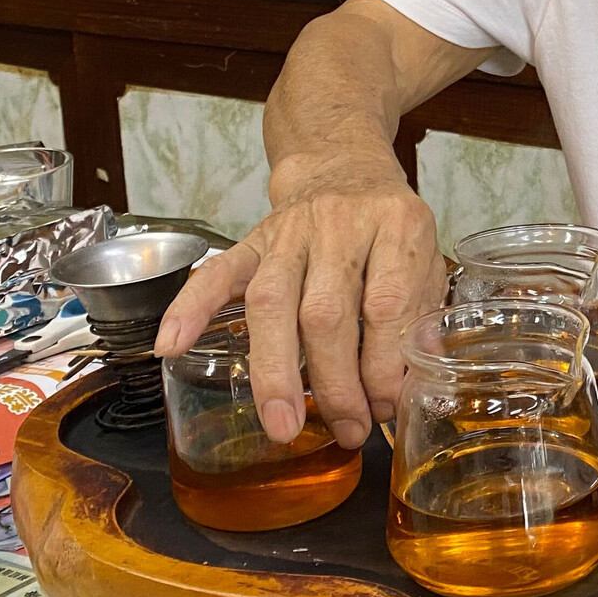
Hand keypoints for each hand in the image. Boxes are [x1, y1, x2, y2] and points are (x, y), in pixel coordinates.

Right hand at [154, 169, 445, 449]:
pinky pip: (217, 273)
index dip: (384, 365)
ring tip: (280, 423)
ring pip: (273, 302)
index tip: (385, 406)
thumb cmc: (388, 225)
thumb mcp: (425, 256)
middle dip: (334, 382)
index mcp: (396, 226)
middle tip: (346, 429)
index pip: (388, 304)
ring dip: (275, 370)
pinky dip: (189, 308)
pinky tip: (172, 346)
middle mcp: (340, 224)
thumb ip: (422, 313)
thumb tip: (413, 385)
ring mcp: (290, 232)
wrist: (345, 167)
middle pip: (327, 312)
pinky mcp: (252, 240)